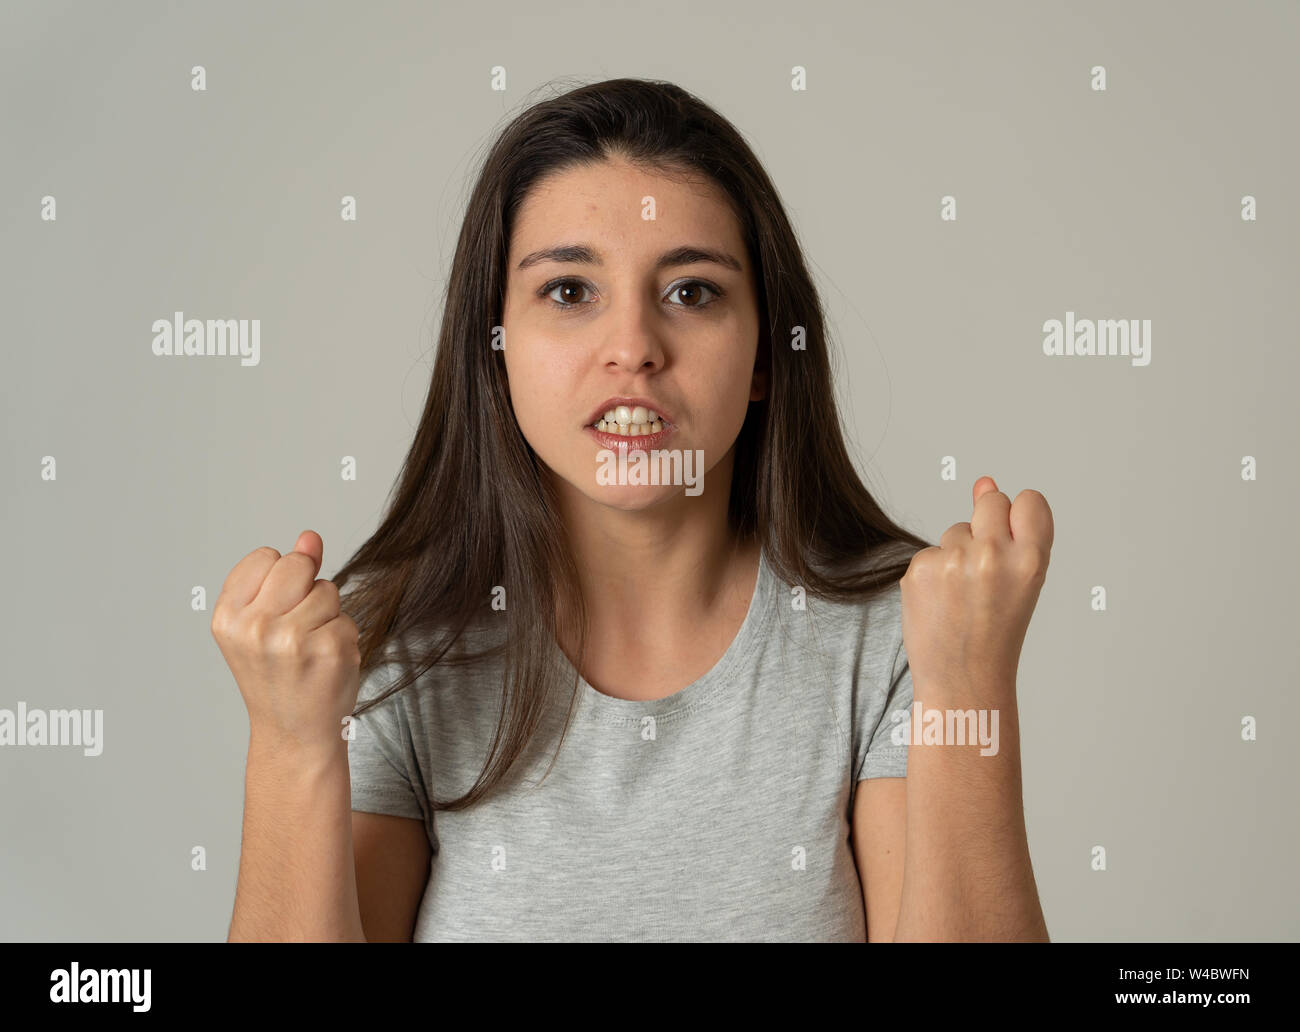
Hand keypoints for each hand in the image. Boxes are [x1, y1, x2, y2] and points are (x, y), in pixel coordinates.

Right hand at [210, 530, 360, 752]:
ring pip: (328, 589)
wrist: (294, 736)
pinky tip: (326, 663)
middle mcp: (255, 627)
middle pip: (298, 564)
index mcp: (228, 618)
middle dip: (305, 589)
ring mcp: (293, 638)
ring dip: (328, 614)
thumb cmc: (278, 677)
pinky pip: (347, 617)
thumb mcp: (263, 623)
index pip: (267, 556)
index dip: (279, 581)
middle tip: (295, 631)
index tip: (273, 615)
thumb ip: (284, 576)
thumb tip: (310, 537)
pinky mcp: (330, 649)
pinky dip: (343, 636)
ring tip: (310, 650)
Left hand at [899, 476, 1052, 700]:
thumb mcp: (1018, 580)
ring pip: (956, 530)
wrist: (962, 678)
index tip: (1015, 541)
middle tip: (987, 569)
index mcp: (1031, 560)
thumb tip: (983, 481)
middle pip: (991, 500)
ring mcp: (954, 560)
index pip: (1029, 500)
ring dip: (958, 553)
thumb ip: (1007, 529)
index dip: (1020, 518)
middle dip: (987, 524)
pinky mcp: (920, 568)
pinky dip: (934, 573)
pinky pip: (931, 552)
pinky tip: (940, 603)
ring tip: (964, 597)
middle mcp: (994, 555)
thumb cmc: (997, 631)